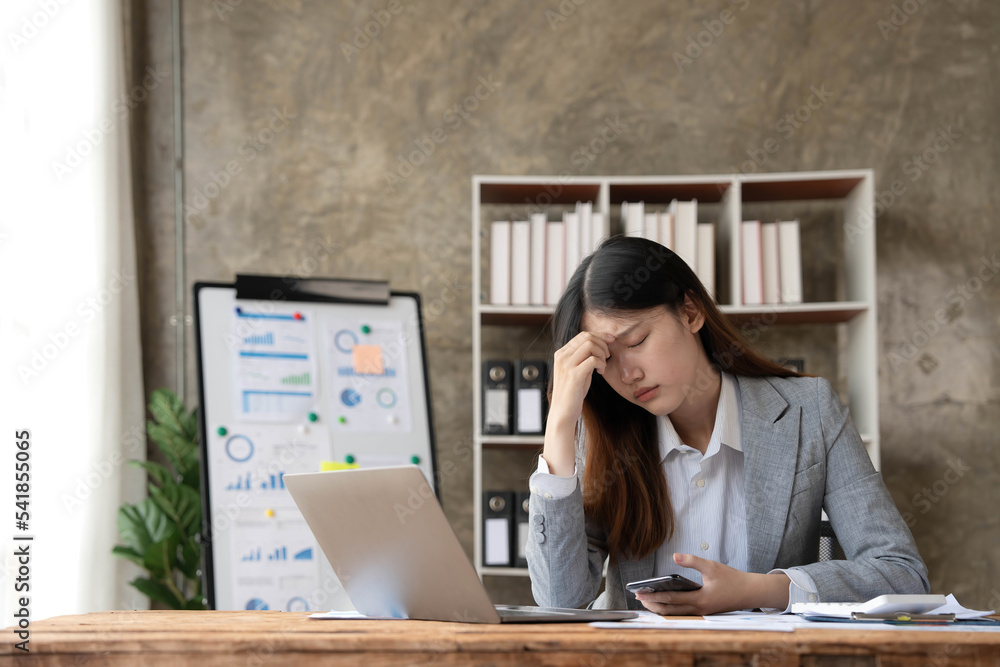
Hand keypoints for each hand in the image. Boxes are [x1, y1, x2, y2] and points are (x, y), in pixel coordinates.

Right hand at [548, 331, 613, 425]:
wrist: (563, 411)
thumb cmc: (572, 391)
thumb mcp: (577, 370)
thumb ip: (583, 357)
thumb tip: (600, 345)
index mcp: (561, 353)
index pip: (582, 335)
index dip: (600, 335)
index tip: (611, 341)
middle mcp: (562, 356)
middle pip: (587, 337)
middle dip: (603, 344)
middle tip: (608, 356)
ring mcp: (567, 365)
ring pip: (590, 345)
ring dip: (602, 353)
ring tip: (603, 365)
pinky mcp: (574, 375)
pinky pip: (593, 360)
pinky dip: (601, 363)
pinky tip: (601, 372)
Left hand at [632, 553, 789, 615]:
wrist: (749, 592)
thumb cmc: (732, 579)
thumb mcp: (711, 566)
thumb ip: (692, 561)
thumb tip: (674, 556)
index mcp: (700, 599)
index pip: (671, 599)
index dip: (654, 596)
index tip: (640, 593)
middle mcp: (699, 609)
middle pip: (670, 611)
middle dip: (653, 605)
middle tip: (638, 598)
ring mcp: (701, 613)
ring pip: (676, 614)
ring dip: (660, 608)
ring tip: (647, 601)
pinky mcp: (704, 612)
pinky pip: (683, 612)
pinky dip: (670, 609)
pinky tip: (664, 602)